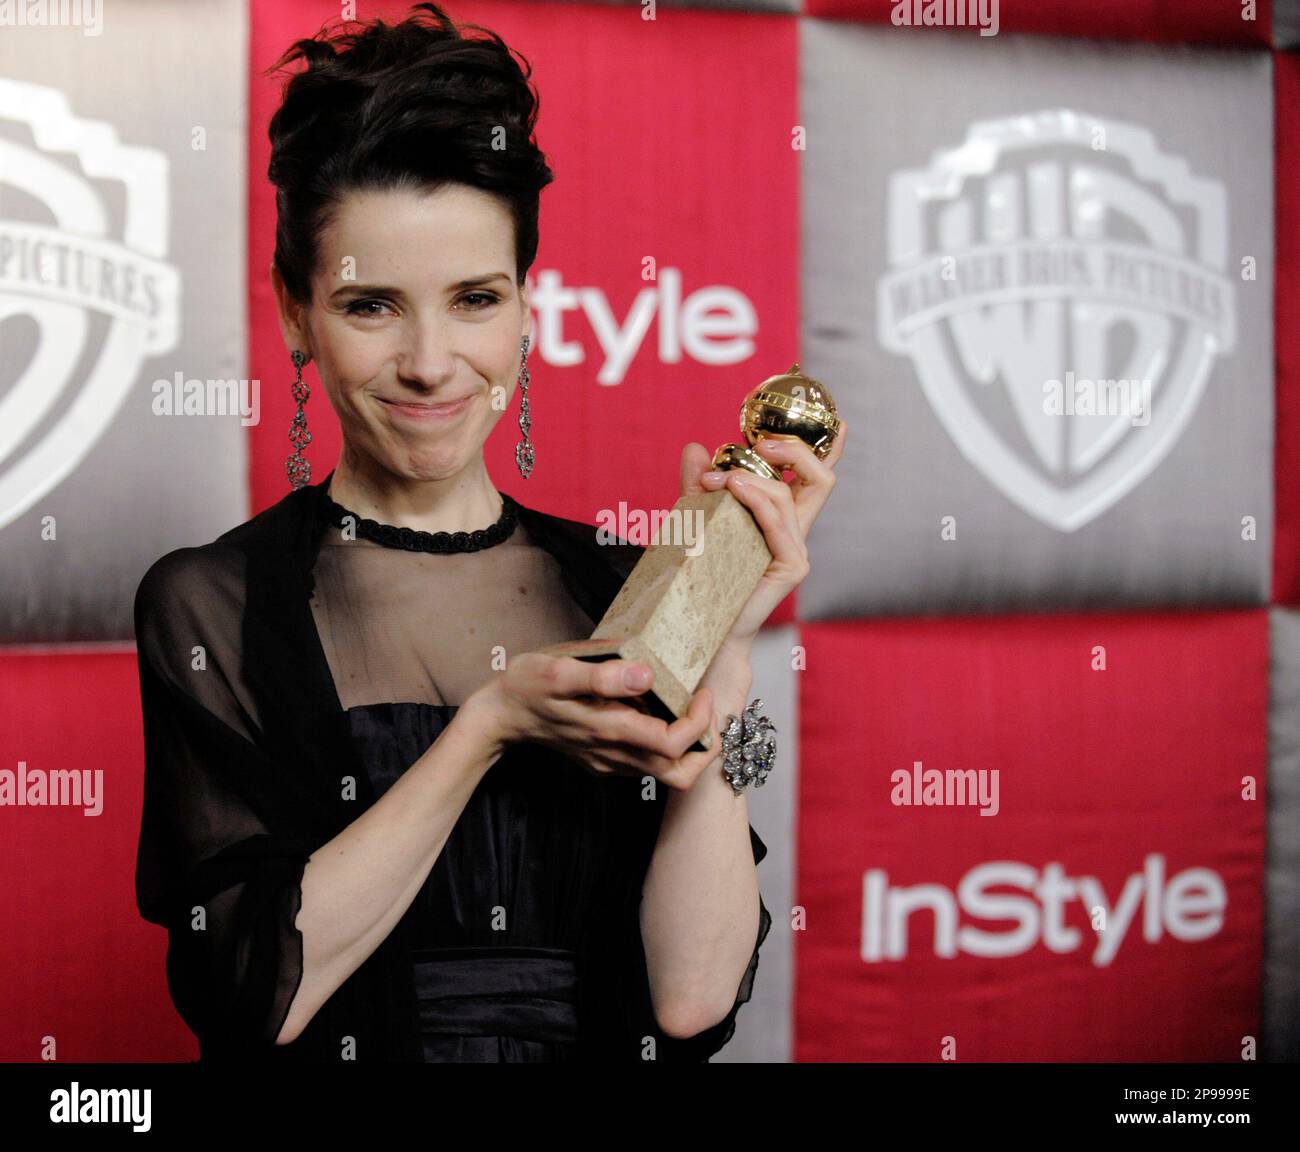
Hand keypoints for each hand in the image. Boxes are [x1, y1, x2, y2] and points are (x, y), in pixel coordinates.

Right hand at [461, 649, 721, 789]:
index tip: (701, 691)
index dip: (699, 722)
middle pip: (680, 773)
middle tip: (705, 707)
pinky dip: (667, 746)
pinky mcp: (603, 761)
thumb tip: (647, 675)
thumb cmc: (528, 685)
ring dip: (689, 747)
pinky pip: (647, 765)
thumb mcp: (560, 669)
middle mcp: (613, 754)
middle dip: (705, 744)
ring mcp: (609, 762)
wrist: (499, 715)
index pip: (674, 744)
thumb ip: (604, 674)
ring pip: (666, 773)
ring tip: (689, 708)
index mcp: (608, 729)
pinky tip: (658, 714)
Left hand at [681, 421, 846, 648]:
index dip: (829, 450)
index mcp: (783, 519)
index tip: (838, 422)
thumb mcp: (698, 519)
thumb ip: (699, 485)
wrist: (703, 622)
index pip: (813, 479)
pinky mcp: (792, 568)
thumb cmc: (703, 575)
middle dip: (796, 451)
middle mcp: (796, 532)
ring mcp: (797, 551)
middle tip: (762, 442)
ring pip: (786, 496)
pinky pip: (777, 521)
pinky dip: (755, 498)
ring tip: (718, 477)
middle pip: (820, 479)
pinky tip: (733, 488)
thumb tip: (696, 447)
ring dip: (751, 477)